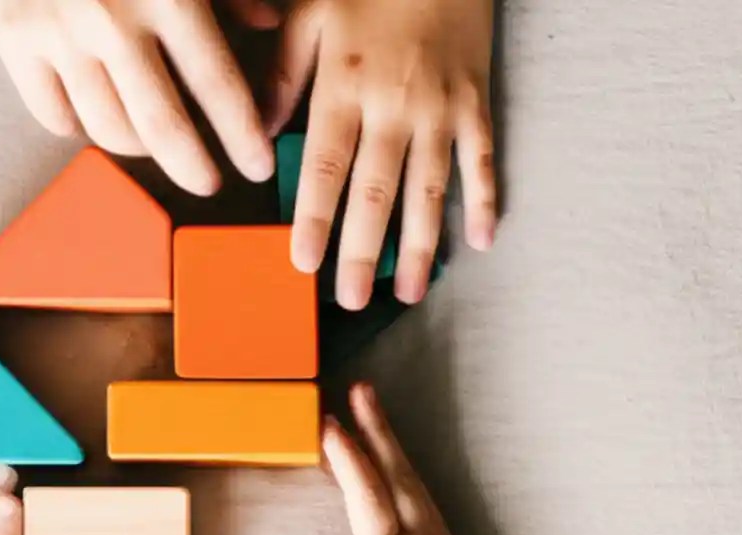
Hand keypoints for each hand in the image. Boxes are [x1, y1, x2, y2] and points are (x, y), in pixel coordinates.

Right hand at [0, 0, 278, 195]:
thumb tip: (270, 23)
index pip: (217, 84)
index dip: (242, 135)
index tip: (257, 167)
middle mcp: (111, 19)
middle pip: (161, 126)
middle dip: (193, 167)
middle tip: (209, 182)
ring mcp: (58, 32)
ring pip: (106, 128)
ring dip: (139, 147)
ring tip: (155, 143)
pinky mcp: (13, 38)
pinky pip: (54, 115)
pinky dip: (79, 126)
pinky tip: (98, 114)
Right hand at [239, 385, 531, 534]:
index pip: (363, 493)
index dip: (346, 454)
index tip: (328, 422)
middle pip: (395, 472)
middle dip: (376, 428)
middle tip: (361, 390)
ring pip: (413, 480)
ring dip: (392, 443)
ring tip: (375, 412)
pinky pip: (425, 497)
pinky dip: (407, 470)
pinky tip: (398, 463)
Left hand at [272, 0, 497, 309]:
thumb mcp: (309, 13)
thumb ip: (281, 74)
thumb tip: (258, 133)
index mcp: (345, 86)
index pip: (326, 168)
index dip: (315, 220)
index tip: (305, 263)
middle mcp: (394, 106)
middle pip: (376, 192)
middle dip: (362, 251)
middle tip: (350, 298)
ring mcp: (441, 109)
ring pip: (429, 189)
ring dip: (419, 245)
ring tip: (407, 291)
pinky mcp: (476, 103)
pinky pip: (482, 160)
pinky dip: (484, 201)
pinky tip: (480, 242)